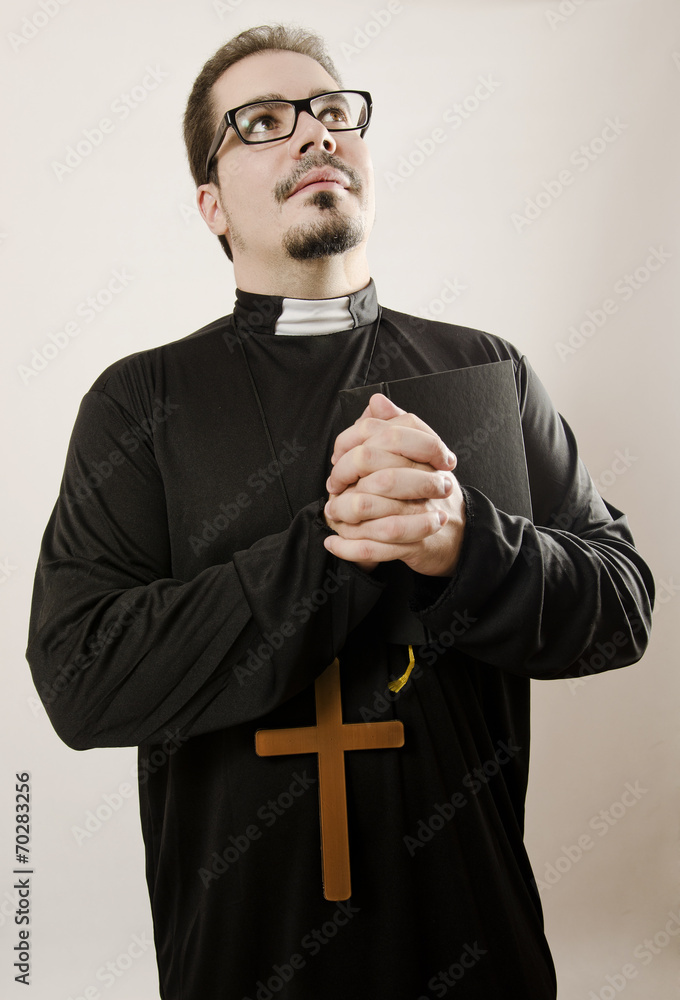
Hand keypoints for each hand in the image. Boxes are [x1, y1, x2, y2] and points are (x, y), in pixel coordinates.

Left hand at [323, 395, 465, 576]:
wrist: (459, 535)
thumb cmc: (431, 492)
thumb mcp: (418, 454)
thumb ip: (396, 426)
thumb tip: (376, 401)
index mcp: (426, 454)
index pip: (385, 435)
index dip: (353, 441)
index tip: (339, 454)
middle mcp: (428, 480)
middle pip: (376, 468)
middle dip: (346, 476)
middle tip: (334, 485)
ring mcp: (422, 512)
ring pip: (372, 506)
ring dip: (343, 511)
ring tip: (331, 512)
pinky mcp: (415, 543)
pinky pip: (375, 547)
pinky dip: (348, 547)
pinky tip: (332, 542)